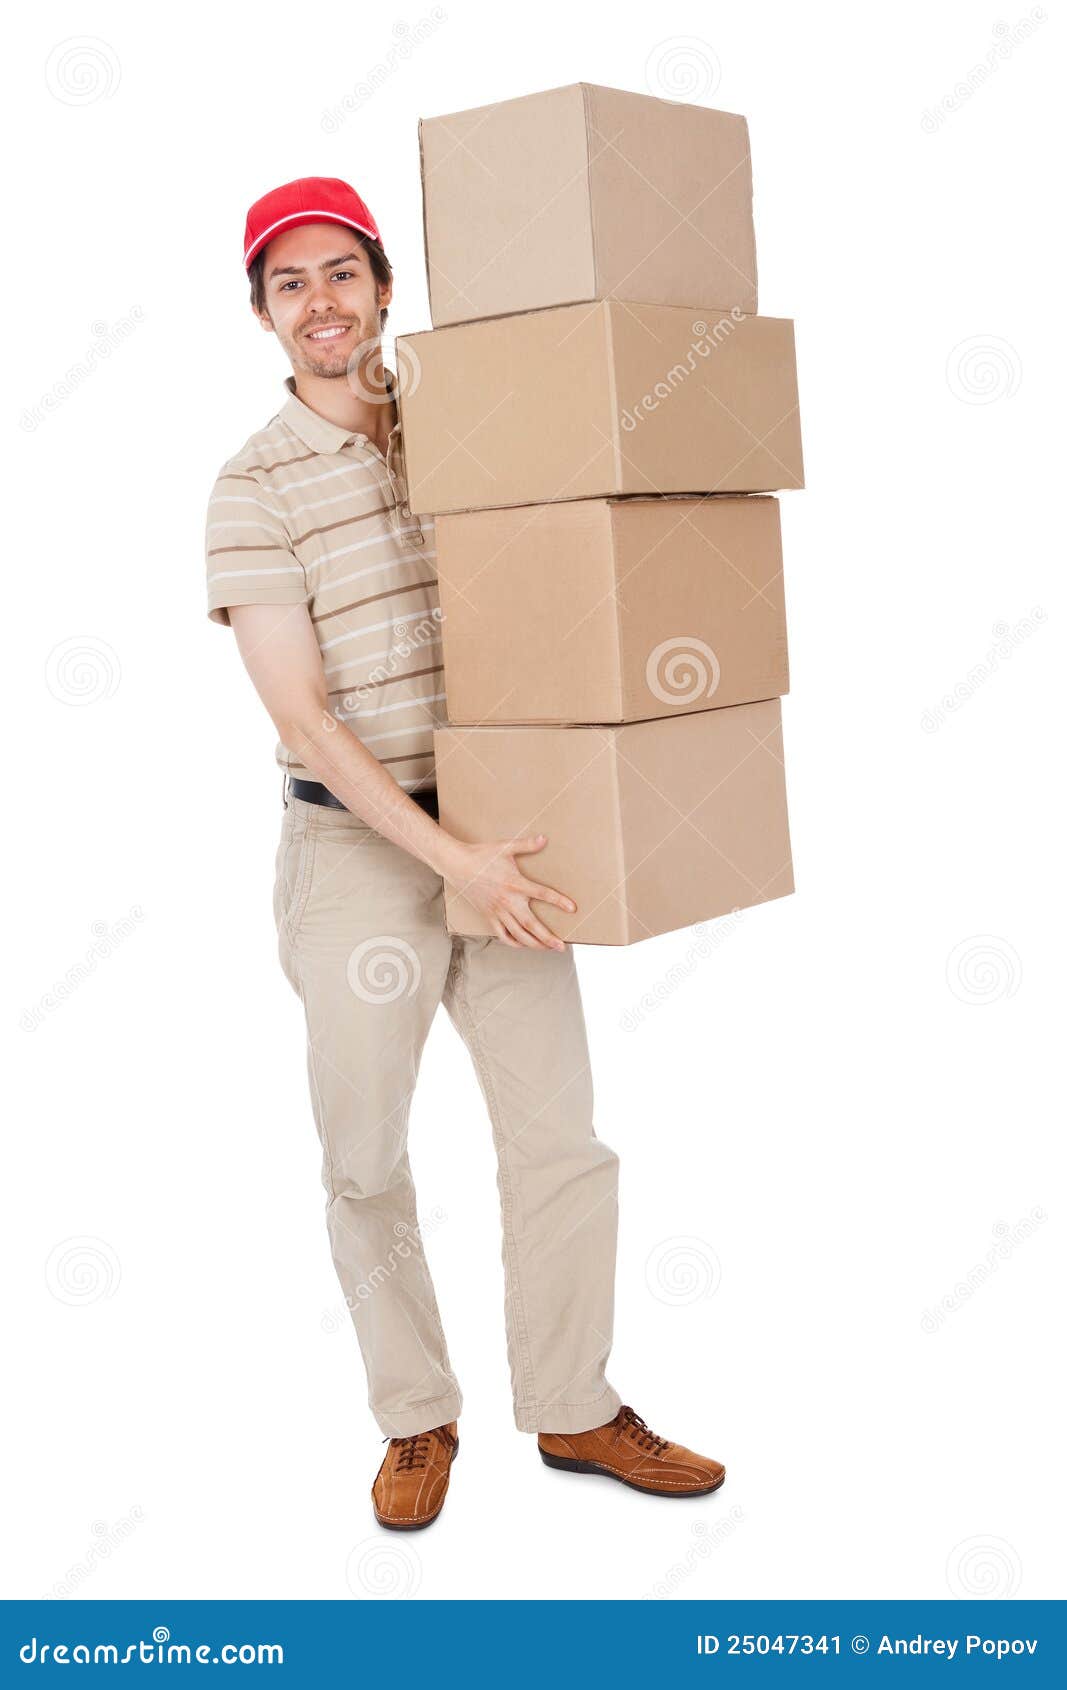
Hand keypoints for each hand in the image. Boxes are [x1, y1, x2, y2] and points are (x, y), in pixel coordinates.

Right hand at [441, 834, 575, 950]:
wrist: (457, 865)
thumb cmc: (482, 855)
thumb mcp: (505, 847)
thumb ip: (526, 845)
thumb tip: (545, 839)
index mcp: (514, 883)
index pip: (541, 893)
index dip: (558, 901)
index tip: (572, 908)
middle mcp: (507, 900)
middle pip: (531, 924)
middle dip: (547, 937)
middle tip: (561, 946)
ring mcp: (497, 911)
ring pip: (518, 933)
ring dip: (534, 944)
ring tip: (547, 948)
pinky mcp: (488, 916)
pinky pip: (502, 934)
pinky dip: (513, 942)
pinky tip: (523, 945)